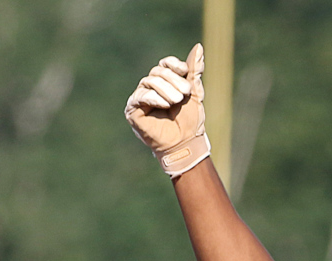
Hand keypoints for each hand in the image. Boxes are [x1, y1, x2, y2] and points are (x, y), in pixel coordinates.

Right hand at [124, 43, 210, 176]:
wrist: (186, 142)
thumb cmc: (191, 121)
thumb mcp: (195, 92)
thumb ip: (195, 71)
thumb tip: (198, 46)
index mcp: (165, 82)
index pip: (164, 64)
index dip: (173, 64)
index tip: (185, 71)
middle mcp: (150, 87)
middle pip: (157, 72)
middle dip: (172, 80)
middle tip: (185, 94)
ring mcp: (140, 98)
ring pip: (149, 81)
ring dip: (166, 90)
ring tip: (177, 101)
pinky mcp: (133, 110)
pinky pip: (140, 96)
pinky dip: (154, 97)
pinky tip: (164, 104)